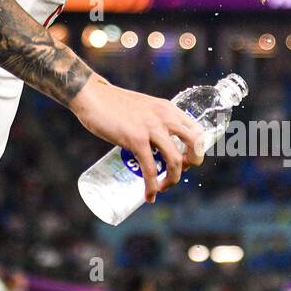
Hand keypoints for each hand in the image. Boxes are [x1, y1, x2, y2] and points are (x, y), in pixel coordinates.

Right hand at [69, 75, 204, 202]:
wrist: (91, 95)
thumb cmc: (113, 104)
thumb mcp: (144, 109)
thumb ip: (152, 123)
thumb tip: (154, 146)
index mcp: (169, 110)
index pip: (198, 131)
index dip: (196, 151)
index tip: (185, 161)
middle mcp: (166, 117)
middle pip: (196, 144)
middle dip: (192, 163)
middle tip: (178, 172)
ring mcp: (152, 128)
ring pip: (176, 160)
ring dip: (173, 180)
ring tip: (162, 188)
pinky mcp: (136, 139)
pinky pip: (150, 169)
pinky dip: (152, 187)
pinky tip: (149, 196)